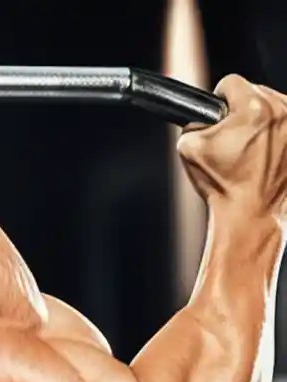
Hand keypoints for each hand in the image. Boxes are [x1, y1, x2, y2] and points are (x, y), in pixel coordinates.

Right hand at [178, 75, 286, 220]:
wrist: (252, 213)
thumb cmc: (224, 184)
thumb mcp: (189, 148)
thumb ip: (192, 122)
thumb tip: (199, 116)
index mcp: (253, 108)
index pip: (231, 82)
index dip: (218, 99)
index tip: (218, 116)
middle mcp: (283, 111)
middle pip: (257, 91)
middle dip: (243, 110)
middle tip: (234, 138)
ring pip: (276, 107)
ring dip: (263, 120)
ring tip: (252, 148)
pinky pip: (286, 126)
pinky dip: (278, 134)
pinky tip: (268, 154)